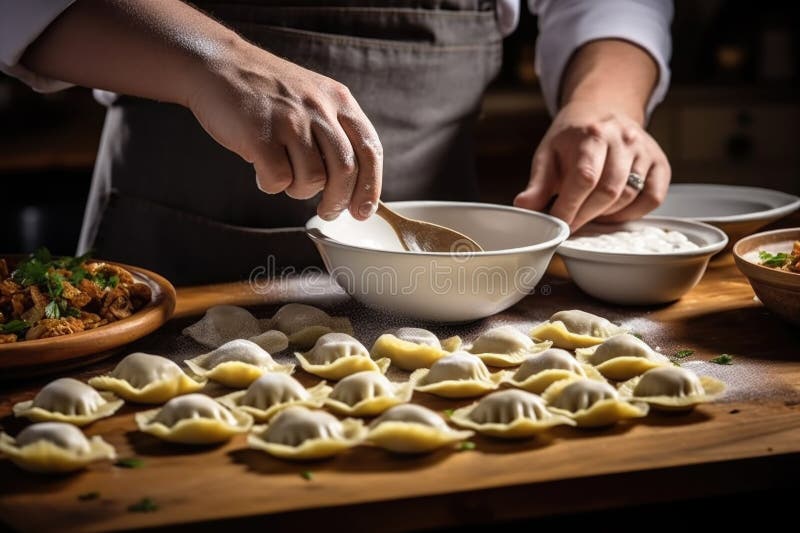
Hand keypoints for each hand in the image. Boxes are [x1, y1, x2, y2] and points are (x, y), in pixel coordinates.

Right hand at [188, 40, 382, 220]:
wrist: (217, 65)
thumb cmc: (267, 92)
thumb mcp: (313, 97)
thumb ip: (335, 131)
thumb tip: (353, 185)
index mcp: (338, 100)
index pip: (369, 149)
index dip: (371, 186)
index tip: (363, 211)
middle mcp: (319, 108)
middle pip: (346, 170)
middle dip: (339, 200)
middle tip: (328, 211)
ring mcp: (290, 121)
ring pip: (313, 179)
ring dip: (300, 190)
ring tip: (286, 178)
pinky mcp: (260, 135)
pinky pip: (278, 180)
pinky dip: (271, 185)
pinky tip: (262, 171)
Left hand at [514, 101, 669, 230]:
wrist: (602, 113)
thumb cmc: (572, 139)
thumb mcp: (548, 154)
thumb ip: (538, 184)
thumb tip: (524, 207)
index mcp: (592, 134)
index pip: (584, 177)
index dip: (570, 206)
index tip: (557, 225)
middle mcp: (623, 139)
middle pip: (608, 191)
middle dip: (585, 215)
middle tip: (570, 225)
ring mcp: (645, 151)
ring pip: (630, 196)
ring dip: (606, 215)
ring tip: (587, 214)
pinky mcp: (660, 163)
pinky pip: (652, 198)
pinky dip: (632, 214)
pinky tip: (613, 212)